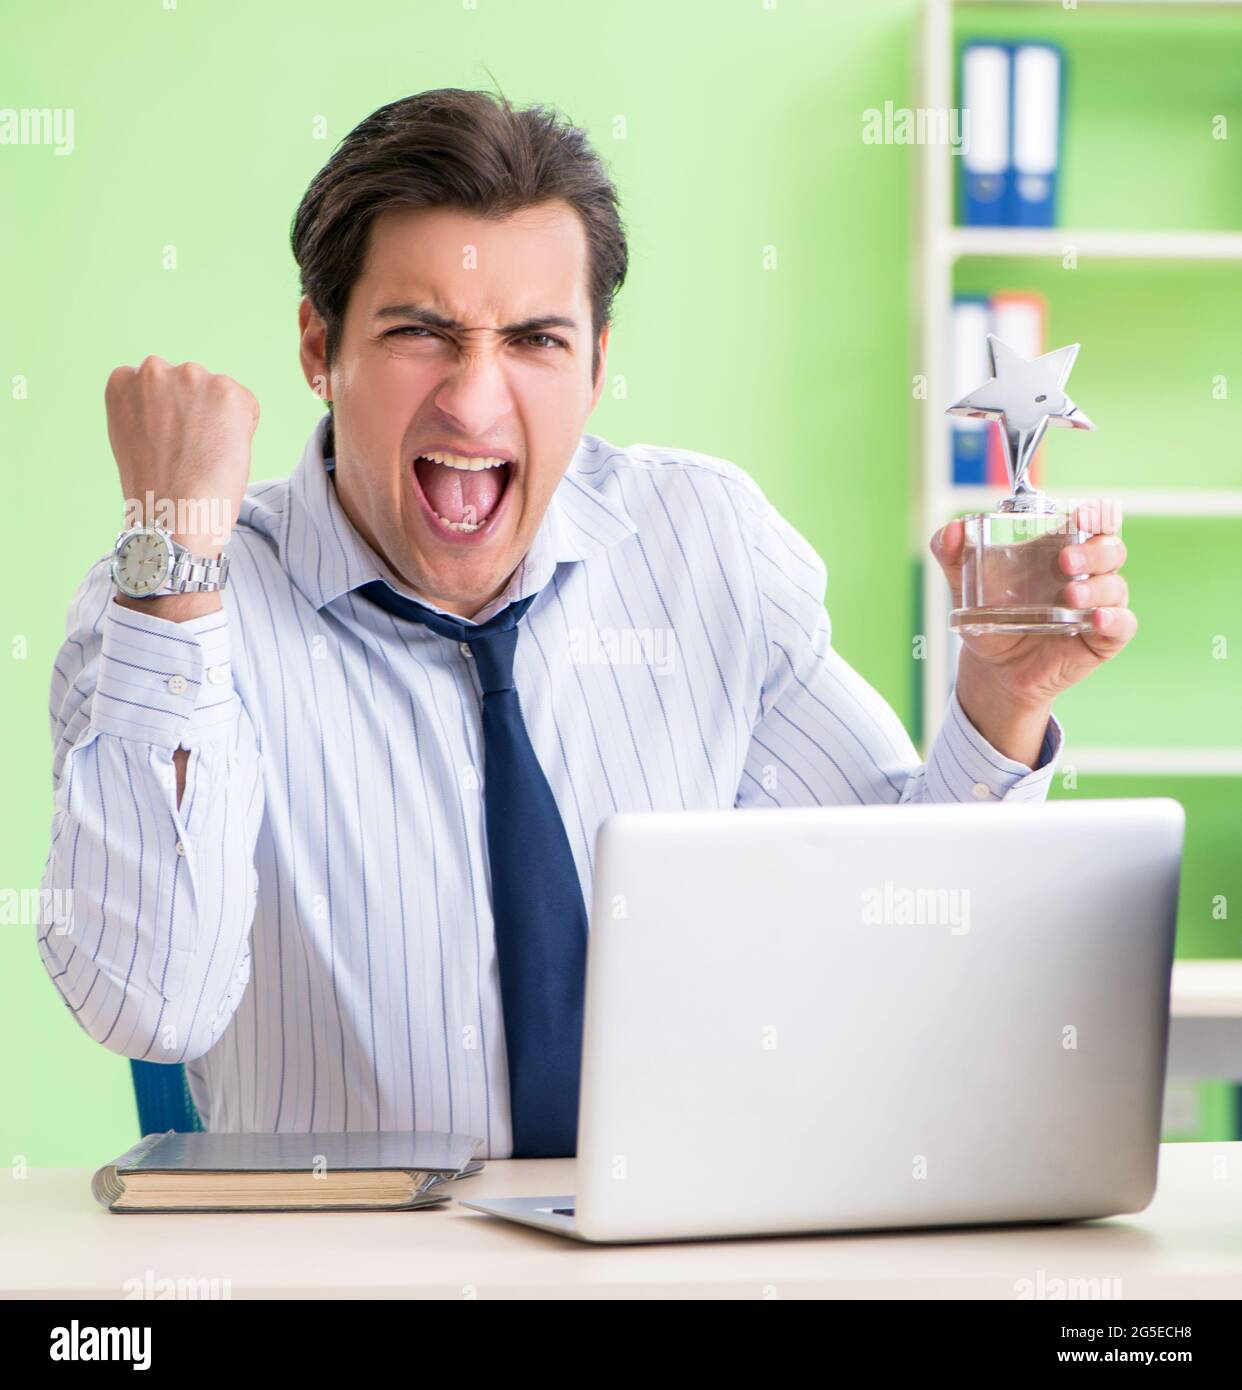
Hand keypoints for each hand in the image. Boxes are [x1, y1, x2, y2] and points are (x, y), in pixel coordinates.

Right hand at [105, 355, 257, 557]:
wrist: (174, 515)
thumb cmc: (155, 491)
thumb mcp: (132, 437)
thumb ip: (148, 410)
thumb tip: (176, 405)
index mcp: (123, 380)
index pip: (161, 385)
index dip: (172, 419)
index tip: (168, 444)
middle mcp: (152, 369)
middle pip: (192, 385)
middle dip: (198, 413)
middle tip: (191, 453)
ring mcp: (190, 376)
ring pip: (220, 393)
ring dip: (221, 420)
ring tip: (205, 456)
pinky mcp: (226, 390)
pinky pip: (247, 406)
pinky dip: (244, 430)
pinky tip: (223, 454)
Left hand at [930, 500, 1136, 764]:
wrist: (993, 668)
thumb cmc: (990, 618)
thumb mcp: (967, 586)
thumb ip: (954, 555)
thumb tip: (952, 531)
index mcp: (1061, 550)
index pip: (1093, 522)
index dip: (1096, 514)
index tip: (1082, 514)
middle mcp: (1087, 575)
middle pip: (1110, 550)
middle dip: (1092, 552)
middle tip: (1064, 561)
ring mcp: (1098, 605)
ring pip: (1116, 586)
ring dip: (1097, 588)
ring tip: (1070, 596)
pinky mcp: (1102, 638)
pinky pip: (1122, 625)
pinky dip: (1114, 620)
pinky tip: (1097, 619)